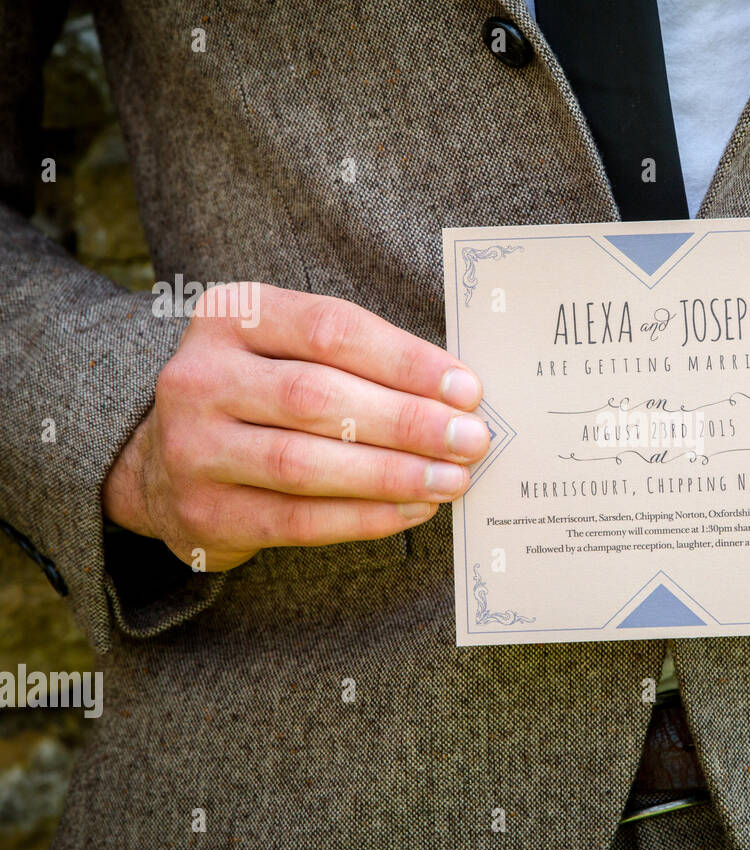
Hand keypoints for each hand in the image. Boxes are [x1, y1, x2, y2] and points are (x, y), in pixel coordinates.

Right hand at [104, 282, 487, 570]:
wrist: (164, 464)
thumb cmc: (261, 395)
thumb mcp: (289, 350)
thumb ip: (359, 359)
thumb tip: (458, 395)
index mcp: (232, 316)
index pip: (330, 330)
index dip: (405, 361)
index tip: (467, 389)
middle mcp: (200, 377)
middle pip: (317, 397)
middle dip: (408, 422)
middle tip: (471, 440)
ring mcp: (192, 448)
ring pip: (305, 463)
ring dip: (392, 474)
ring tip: (452, 480)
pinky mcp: (204, 513)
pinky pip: (297, 519)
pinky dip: (364, 517)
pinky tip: (412, 510)